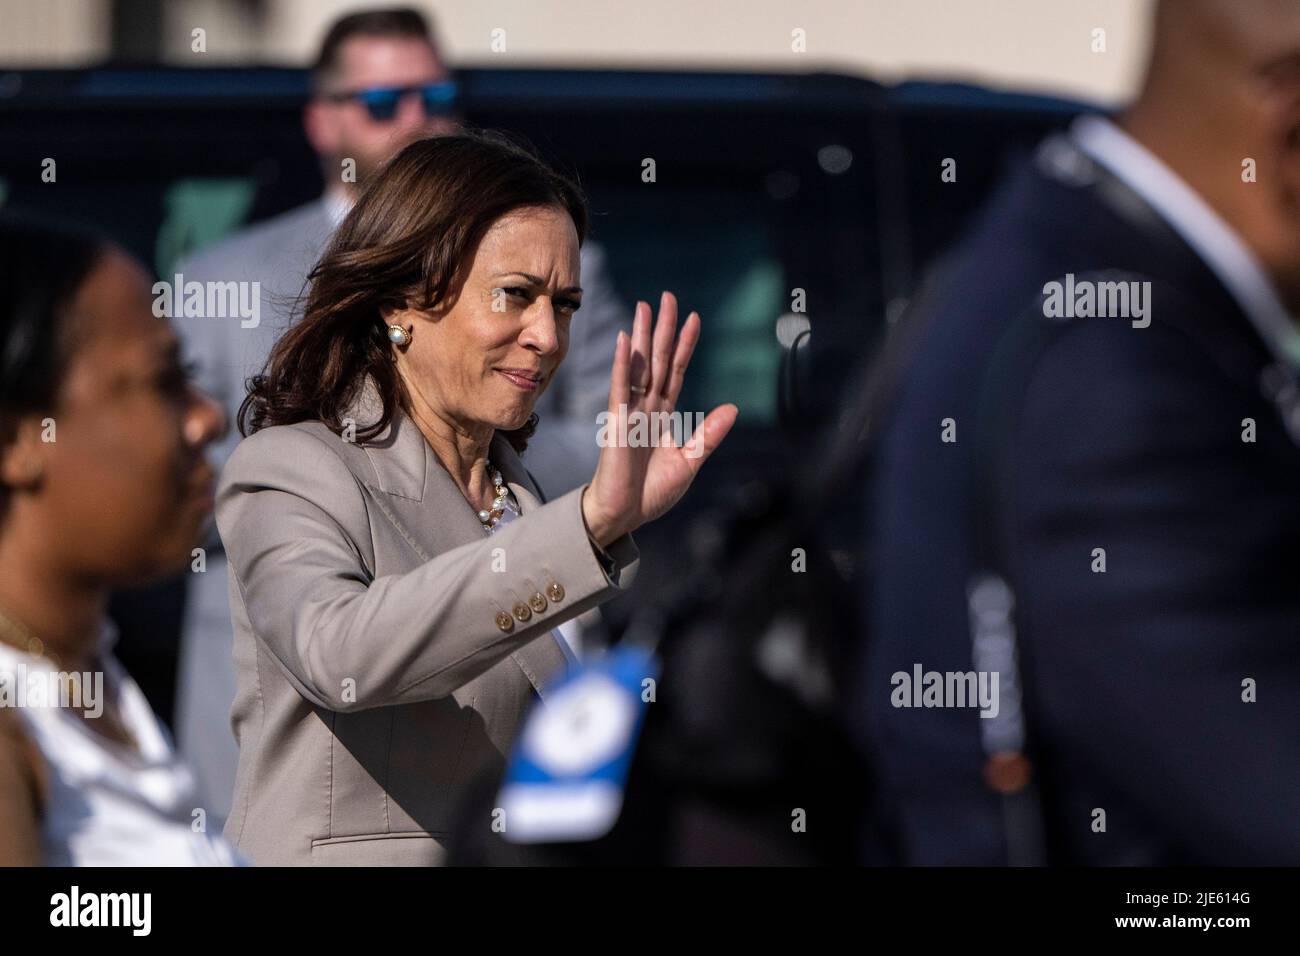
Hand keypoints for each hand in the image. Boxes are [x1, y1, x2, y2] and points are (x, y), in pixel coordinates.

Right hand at [581, 291, 737, 545]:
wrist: (624, 514)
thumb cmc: (651, 492)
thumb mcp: (689, 462)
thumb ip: (707, 435)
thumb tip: (733, 408)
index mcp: (662, 415)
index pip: (675, 372)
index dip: (684, 346)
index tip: (694, 319)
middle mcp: (646, 408)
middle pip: (657, 360)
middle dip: (662, 329)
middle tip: (666, 296)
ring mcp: (630, 412)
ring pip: (639, 366)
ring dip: (642, 336)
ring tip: (644, 307)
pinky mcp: (617, 423)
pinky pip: (620, 388)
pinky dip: (623, 364)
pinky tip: (625, 340)